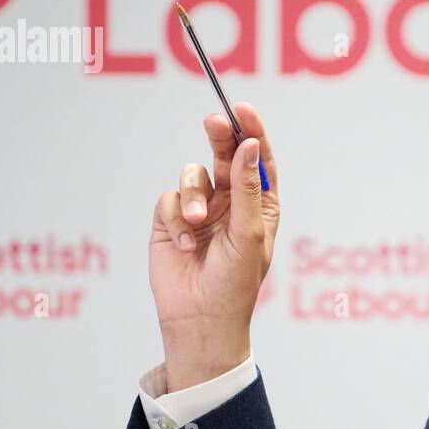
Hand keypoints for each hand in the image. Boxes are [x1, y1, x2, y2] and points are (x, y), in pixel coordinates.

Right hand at [148, 102, 279, 391]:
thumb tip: (250, 145)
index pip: (258, 160)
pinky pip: (169, 198)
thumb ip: (248, 187)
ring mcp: (200, 209)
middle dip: (220, 137)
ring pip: (193, 175)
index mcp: (259, 203)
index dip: (251, 133)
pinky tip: (186, 244)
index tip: (243, 111)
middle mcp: (230, 201)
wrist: (200, 317)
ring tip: (198, 222)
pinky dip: (176, 217)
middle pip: (225, 155)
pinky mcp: (171, 221)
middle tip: (215, 121)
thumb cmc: (236, 281)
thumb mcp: (249, 231)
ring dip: (194, 195)